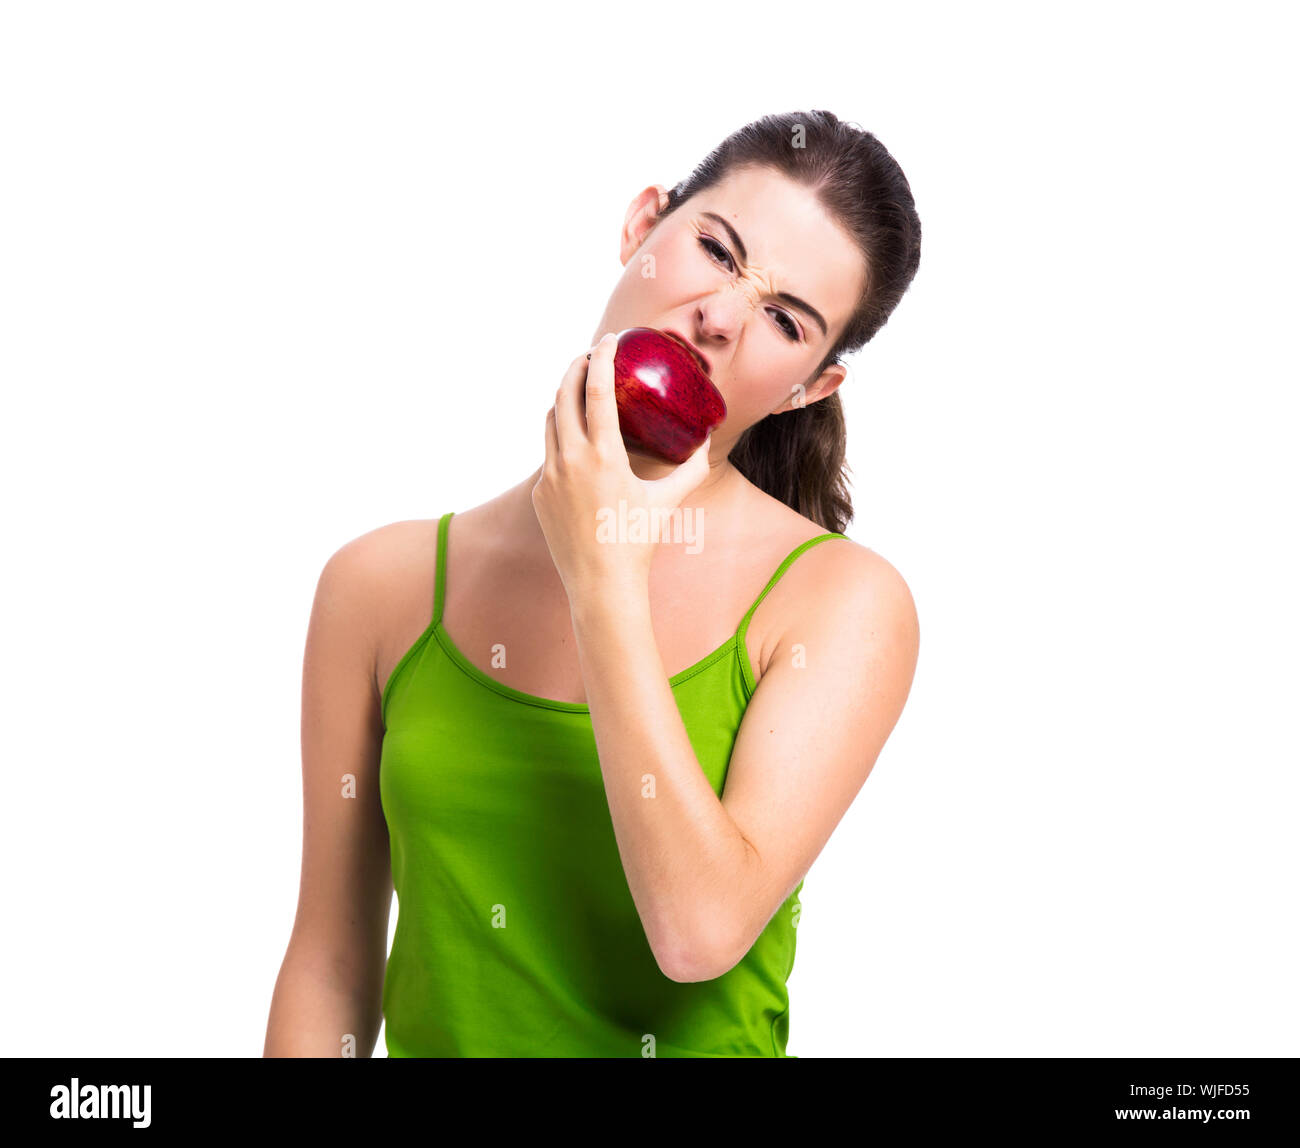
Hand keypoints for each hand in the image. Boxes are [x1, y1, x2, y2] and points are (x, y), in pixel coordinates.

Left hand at [532, 331, 711, 601]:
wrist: (601, 584)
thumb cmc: (638, 542)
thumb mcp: (669, 501)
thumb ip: (691, 468)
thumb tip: (707, 443)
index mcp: (603, 455)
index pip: (596, 389)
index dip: (601, 358)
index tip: (607, 341)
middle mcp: (570, 459)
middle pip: (562, 395)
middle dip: (573, 368)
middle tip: (587, 356)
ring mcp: (549, 476)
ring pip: (550, 422)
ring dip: (562, 400)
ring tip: (577, 391)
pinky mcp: (539, 493)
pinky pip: (548, 456)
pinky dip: (561, 439)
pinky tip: (574, 442)